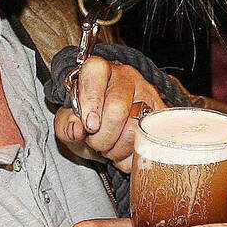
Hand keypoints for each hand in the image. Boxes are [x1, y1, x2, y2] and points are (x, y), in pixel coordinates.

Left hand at [53, 56, 163, 171]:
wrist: (109, 127)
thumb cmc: (87, 120)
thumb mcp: (68, 122)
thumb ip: (65, 124)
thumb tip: (76, 129)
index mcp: (98, 70)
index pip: (95, 73)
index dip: (91, 101)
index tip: (88, 125)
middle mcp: (125, 77)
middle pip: (117, 109)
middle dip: (102, 136)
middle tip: (95, 142)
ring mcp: (147, 94)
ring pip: (135, 128)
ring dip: (117, 149)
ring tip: (109, 146)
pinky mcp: (161, 114)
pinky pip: (150, 141)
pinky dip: (133, 156)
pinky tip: (123, 152)